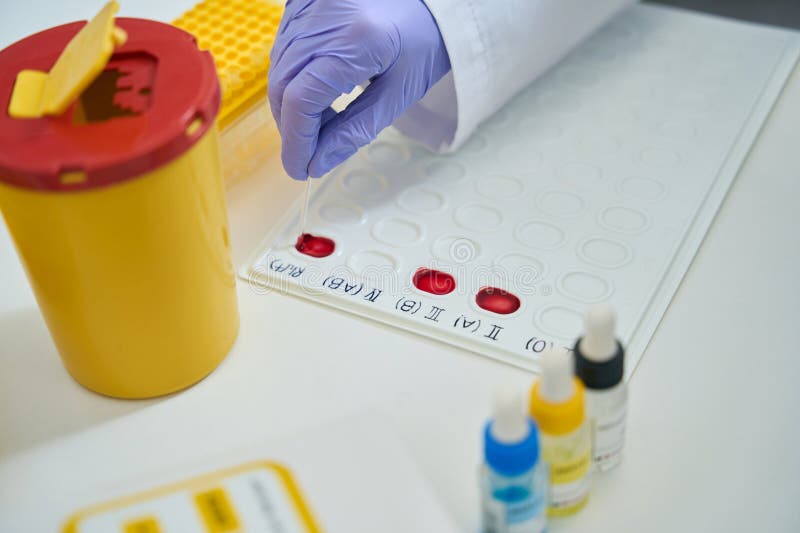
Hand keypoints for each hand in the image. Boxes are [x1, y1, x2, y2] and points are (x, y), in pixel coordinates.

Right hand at [268, 0, 450, 179]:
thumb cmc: (423, 40)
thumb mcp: (399, 92)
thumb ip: (356, 130)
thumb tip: (317, 163)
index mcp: (355, 41)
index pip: (302, 100)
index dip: (296, 142)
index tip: (300, 169)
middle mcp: (322, 20)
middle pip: (283, 87)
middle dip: (292, 128)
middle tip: (313, 153)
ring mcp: (307, 8)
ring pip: (278, 70)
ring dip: (292, 106)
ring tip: (323, 122)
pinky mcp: (301, 3)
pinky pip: (284, 51)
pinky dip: (294, 80)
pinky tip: (320, 92)